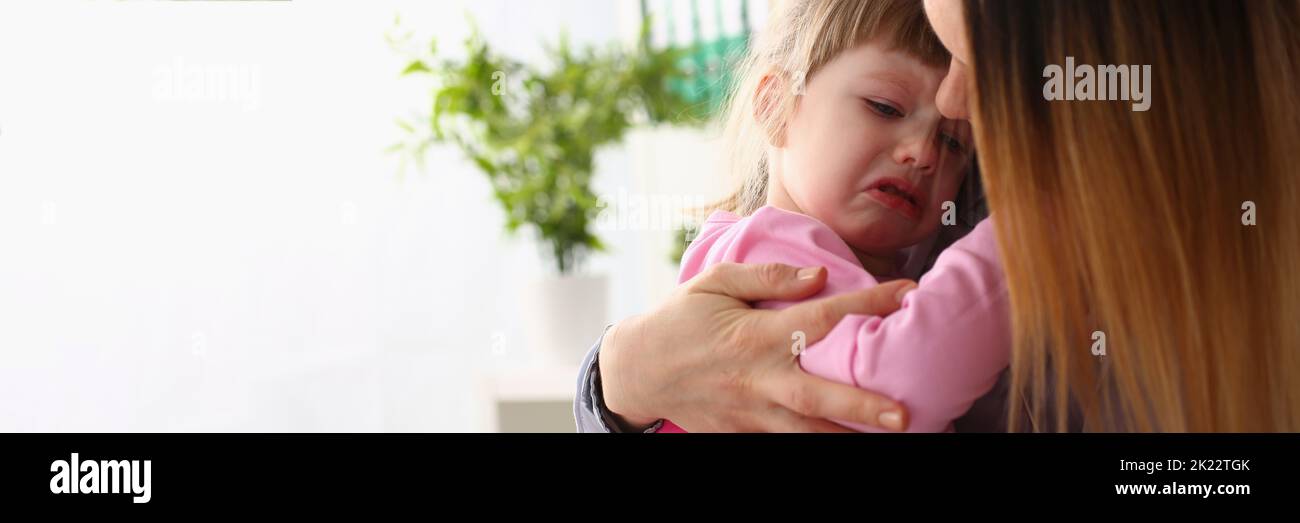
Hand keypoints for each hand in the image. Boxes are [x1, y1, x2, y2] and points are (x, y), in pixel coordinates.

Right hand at [599, 262, 916, 431]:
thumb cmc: (678, 319)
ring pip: (806, 430)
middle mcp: (756, 378)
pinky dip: (816, 442)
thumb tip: (819, 277)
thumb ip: (766, 275)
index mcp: (753, 334)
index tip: (906, 292)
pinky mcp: (744, 432)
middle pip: (816, 396)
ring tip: (889, 438)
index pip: (820, 317)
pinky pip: (786, 441)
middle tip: (903, 414)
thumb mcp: (713, 282)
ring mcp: (750, 411)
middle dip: (860, 406)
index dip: (866, 303)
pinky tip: (847, 441)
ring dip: (847, 435)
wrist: (636, 371)